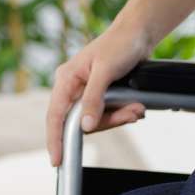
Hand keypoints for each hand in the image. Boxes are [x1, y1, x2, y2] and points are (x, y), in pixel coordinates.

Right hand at [46, 23, 150, 166]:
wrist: (140, 33)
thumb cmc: (120, 44)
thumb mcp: (106, 72)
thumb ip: (94, 99)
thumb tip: (85, 126)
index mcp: (66, 79)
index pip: (55, 116)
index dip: (55, 140)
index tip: (57, 161)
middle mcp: (73, 87)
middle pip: (81, 121)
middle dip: (107, 122)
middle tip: (130, 115)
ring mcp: (87, 91)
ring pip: (97, 119)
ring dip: (119, 117)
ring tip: (137, 108)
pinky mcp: (102, 94)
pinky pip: (108, 113)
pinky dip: (122, 113)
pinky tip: (135, 107)